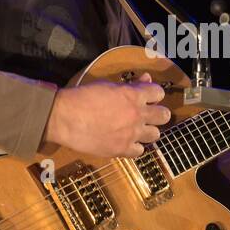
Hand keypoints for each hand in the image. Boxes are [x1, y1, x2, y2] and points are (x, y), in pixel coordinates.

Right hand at [44, 73, 170, 157]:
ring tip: (137, 130)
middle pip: (164, 115)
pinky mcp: (122, 149)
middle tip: (148, 115)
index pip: (158, 93)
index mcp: (134, 95)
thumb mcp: (108, 85)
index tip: (148, 97)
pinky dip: (135, 147)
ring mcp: (131, 134)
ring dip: (148, 131)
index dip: (154, 94)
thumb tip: (145, 79)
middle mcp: (137, 115)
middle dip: (158, 113)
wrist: (65, 118)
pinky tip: (126, 142)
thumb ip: (131, 84)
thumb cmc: (83, 97)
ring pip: (155, 135)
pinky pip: (139, 151)